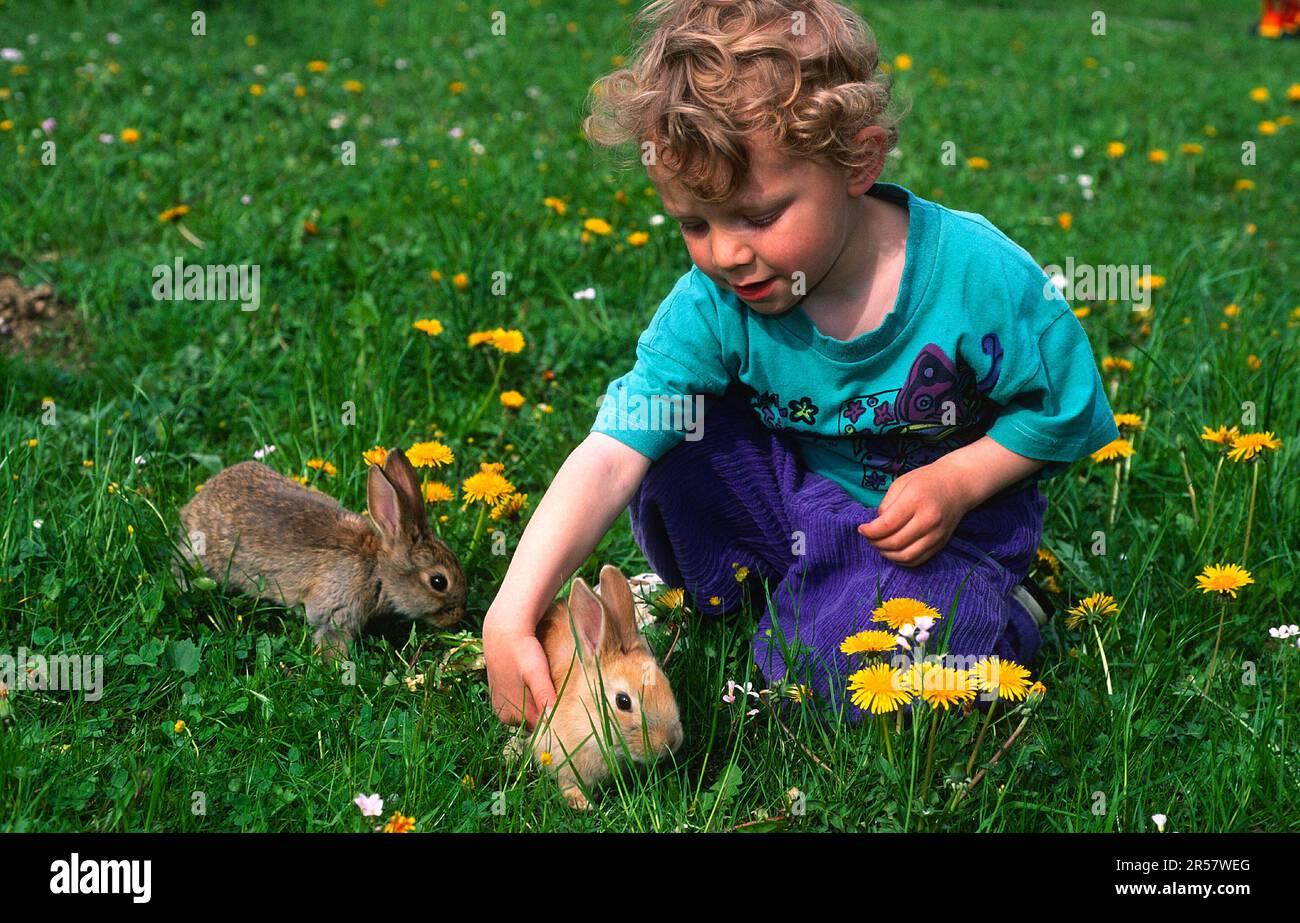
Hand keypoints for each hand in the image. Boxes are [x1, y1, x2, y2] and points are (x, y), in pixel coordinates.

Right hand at [483, 618, 555, 730]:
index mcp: (512, 717)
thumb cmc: (522, 650)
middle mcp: (506, 717)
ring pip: (531, 713)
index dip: (558, 721)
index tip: (572, 710)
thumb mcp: (535, 672)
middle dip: (550, 713)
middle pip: (537, 723)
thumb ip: (543, 696)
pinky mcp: (502, 696)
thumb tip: (550, 720)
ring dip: (543, 704)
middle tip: (566, 696)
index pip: (542, 730)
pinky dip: (534, 697)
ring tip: (553, 687)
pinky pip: (524, 703)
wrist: (504, 630)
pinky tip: (542, 683)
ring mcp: (503, 707)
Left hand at [857, 464, 975, 566]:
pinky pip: (918, 560)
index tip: (861, 529)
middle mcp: (929, 520)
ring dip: (887, 554)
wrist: (958, 484)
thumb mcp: (901, 483)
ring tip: (879, 545)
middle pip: (895, 543)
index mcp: (916, 500)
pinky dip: (902, 560)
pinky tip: (893, 551)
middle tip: (868, 537)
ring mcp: (937, 534)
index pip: (887, 525)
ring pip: (906, 556)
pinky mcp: (941, 543)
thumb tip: (876, 526)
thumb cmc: (926, 481)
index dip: (869, 531)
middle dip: (876, 543)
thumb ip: (886, 504)